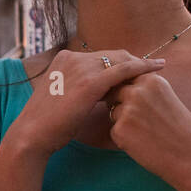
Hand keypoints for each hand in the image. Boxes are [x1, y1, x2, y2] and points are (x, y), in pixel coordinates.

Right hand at [11, 49, 165, 155]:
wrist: (32, 135)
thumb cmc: (47, 123)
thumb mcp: (61, 96)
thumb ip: (77, 87)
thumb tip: (98, 91)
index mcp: (63, 59)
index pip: (99, 56)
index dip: (119, 62)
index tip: (135, 68)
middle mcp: (72, 57)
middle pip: (111, 55)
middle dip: (133, 60)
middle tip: (152, 67)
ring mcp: (80, 67)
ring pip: (120, 60)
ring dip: (140, 64)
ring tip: (158, 68)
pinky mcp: (90, 82)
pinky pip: (124, 69)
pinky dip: (142, 67)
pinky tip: (157, 68)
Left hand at [104, 73, 190, 190]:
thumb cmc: (185, 131)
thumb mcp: (168, 98)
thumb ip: (148, 90)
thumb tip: (127, 86)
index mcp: (152, 80)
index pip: (127, 77)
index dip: (130, 91)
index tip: (140, 103)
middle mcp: (138, 91)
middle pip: (116, 92)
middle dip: (121, 103)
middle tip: (141, 121)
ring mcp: (127, 110)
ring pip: (113, 112)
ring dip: (123, 121)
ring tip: (148, 134)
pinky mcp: (120, 130)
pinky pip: (114, 130)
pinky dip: (124, 138)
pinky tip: (143, 144)